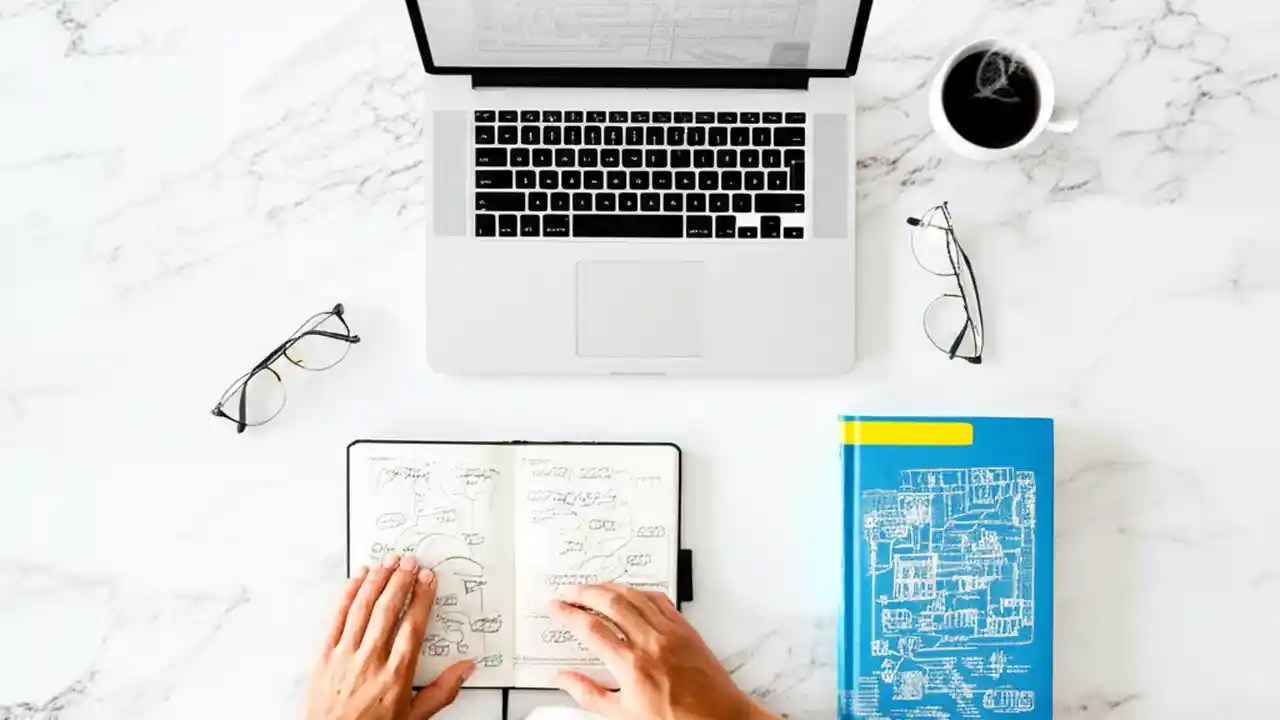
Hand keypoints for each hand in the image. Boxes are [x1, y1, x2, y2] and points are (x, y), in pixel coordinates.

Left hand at [305, 554, 473, 719]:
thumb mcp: (413, 718)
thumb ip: (442, 691)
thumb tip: (466, 669)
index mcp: (396, 676)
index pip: (413, 626)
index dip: (422, 597)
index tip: (428, 579)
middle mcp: (370, 662)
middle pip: (388, 610)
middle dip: (401, 581)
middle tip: (410, 561)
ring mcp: (344, 657)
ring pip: (362, 609)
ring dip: (376, 581)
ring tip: (387, 562)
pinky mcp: (323, 657)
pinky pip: (336, 619)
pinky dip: (347, 595)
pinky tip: (356, 580)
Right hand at [548, 584, 775, 719]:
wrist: (719, 718)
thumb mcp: (623, 714)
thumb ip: (589, 694)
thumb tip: (562, 680)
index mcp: (632, 666)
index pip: (590, 628)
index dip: (567, 613)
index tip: (555, 607)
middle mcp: (651, 642)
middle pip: (609, 602)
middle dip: (582, 592)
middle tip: (567, 592)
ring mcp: (670, 631)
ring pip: (633, 594)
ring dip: (607, 586)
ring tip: (591, 588)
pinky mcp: (685, 627)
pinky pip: (658, 598)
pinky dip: (638, 591)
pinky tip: (629, 592)